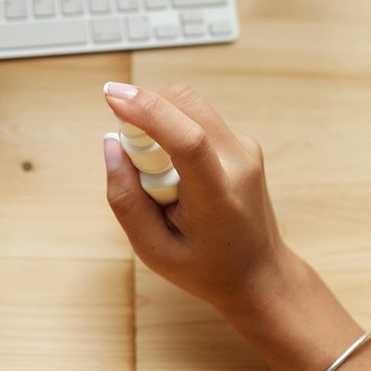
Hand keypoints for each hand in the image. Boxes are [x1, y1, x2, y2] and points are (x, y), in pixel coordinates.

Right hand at [102, 82, 370, 370]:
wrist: (259, 273)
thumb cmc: (205, 267)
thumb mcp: (152, 250)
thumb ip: (126, 199)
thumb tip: (110, 143)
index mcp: (218, 196)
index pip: (187, 139)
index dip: (148, 110)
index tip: (111, 96)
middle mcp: (239, 162)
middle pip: (184, 102)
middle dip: (144, 110)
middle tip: (130, 151)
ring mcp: (245, 147)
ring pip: (188, 102)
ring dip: (158, 119)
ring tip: (154, 168)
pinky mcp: (241, 140)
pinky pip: (195, 115)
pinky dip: (172, 128)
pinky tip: (173, 169)